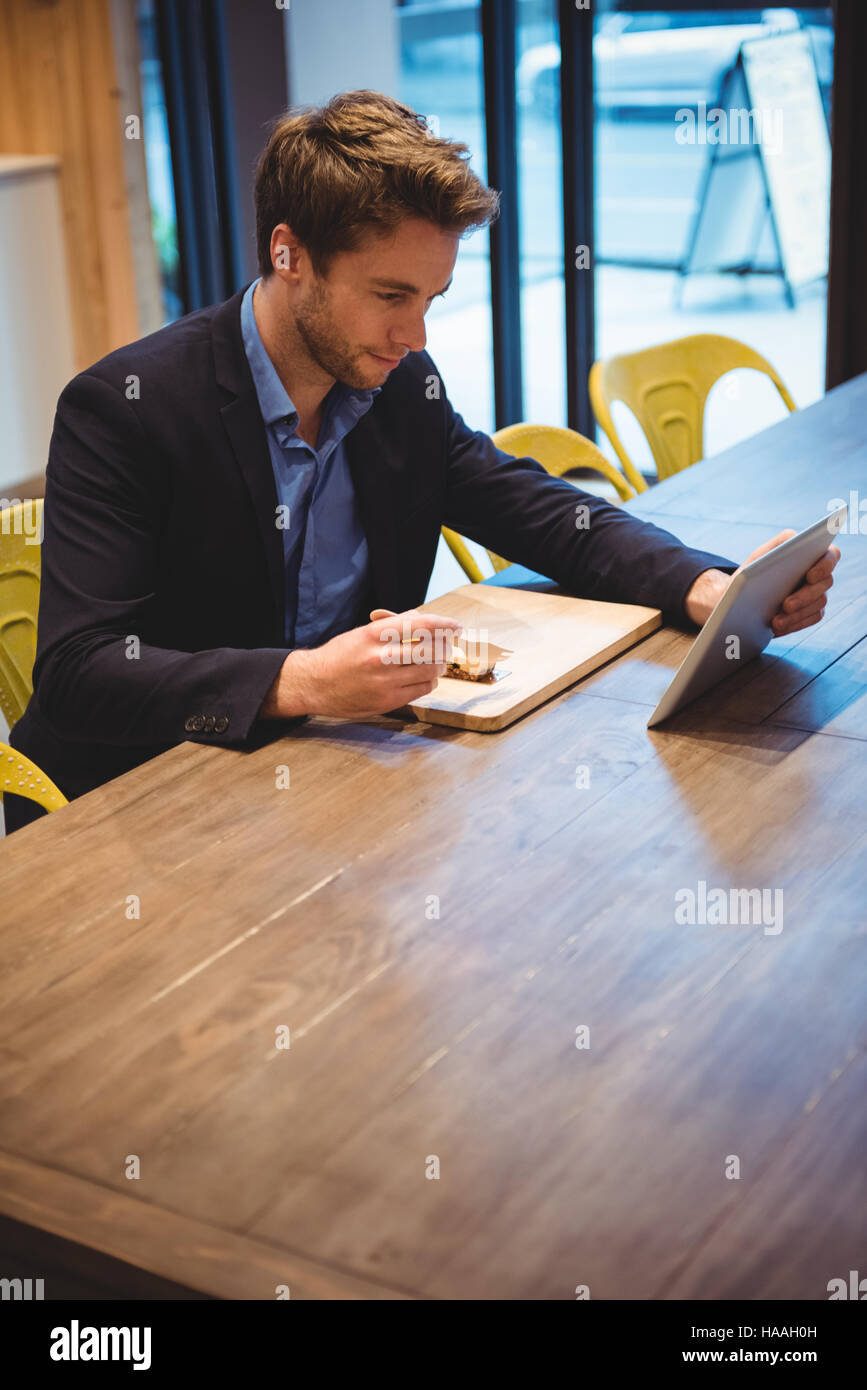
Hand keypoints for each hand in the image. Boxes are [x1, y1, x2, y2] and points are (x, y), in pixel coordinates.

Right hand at [260, 608, 462, 719]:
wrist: (314, 684)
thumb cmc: (340, 655)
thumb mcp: (363, 633)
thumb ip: (392, 626)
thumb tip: (423, 619)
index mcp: (373, 634)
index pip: (420, 625)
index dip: (443, 624)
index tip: (455, 626)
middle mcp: (380, 657)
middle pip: (430, 649)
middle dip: (444, 646)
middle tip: (447, 644)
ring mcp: (384, 681)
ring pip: (430, 670)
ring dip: (439, 664)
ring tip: (437, 661)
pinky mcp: (387, 701)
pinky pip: (422, 689)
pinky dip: (429, 681)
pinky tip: (424, 677)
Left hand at [684, 530, 840, 634]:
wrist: (742, 598)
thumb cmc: (752, 572)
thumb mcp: (759, 556)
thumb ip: (777, 546)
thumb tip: (793, 541)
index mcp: (810, 553)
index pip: (831, 554)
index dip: (825, 564)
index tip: (809, 575)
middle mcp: (818, 572)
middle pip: (826, 582)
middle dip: (805, 595)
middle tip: (786, 605)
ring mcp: (818, 592)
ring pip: (819, 602)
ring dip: (797, 613)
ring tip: (775, 621)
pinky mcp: (813, 611)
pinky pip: (812, 618)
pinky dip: (795, 623)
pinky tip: (779, 627)